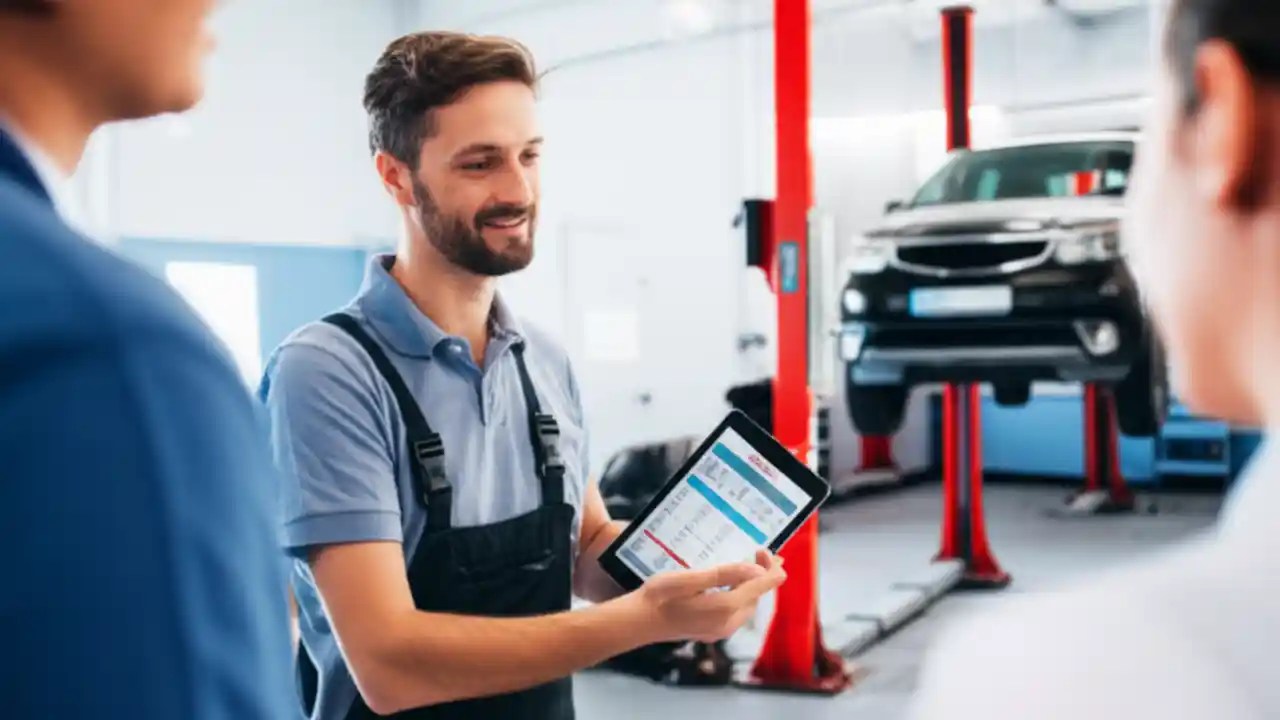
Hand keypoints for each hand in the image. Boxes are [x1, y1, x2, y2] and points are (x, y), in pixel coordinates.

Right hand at [632, 550, 785, 642]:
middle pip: (756, 596)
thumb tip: (758, 570)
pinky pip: (736, 613)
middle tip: (756, 553)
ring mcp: (721, 631)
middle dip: (761, 575)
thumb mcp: (691, 578)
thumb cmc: (661, 595)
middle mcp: (729, 623)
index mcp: (726, 607)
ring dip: (750, 586)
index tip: (766, 551)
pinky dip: (739, 596)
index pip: (761, 586)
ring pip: (747, 605)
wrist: (639, 622)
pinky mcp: (712, 632)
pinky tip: (730, 584)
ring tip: (747, 566)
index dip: (770, 568)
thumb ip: (726, 574)